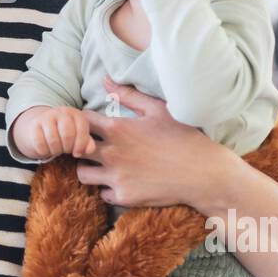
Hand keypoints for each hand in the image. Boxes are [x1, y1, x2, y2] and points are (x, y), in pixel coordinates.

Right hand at [14, 105, 97, 160]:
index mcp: (75, 114)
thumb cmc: (65, 134)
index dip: (80, 144)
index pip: (81, 128)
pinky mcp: (34, 124)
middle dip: (67, 148)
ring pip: (53, 140)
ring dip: (55, 150)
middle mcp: (61, 112)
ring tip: (56, 150)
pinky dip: (43, 151)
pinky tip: (46, 149)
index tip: (77, 153)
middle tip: (65, 151)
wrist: (42, 127)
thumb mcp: (78, 137)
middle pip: (67, 134)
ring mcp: (46, 117)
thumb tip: (90, 149)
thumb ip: (87, 143)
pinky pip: (40, 143)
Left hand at [76, 75, 232, 207]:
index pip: (81, 121)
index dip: (82, 121)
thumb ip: (128, 95)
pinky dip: (108, 189)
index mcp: (117, 129)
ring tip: (103, 166)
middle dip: (78, 146)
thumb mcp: (157, 109)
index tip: (91, 125)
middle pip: (74, 149)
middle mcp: (111, 153)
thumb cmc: (183, 136)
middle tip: (90, 146)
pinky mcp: (124, 196)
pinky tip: (122, 181)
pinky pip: (103, 194)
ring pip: (82, 174)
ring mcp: (116, 177)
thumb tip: (105, 80)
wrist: (203, 173)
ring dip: (90, 169)